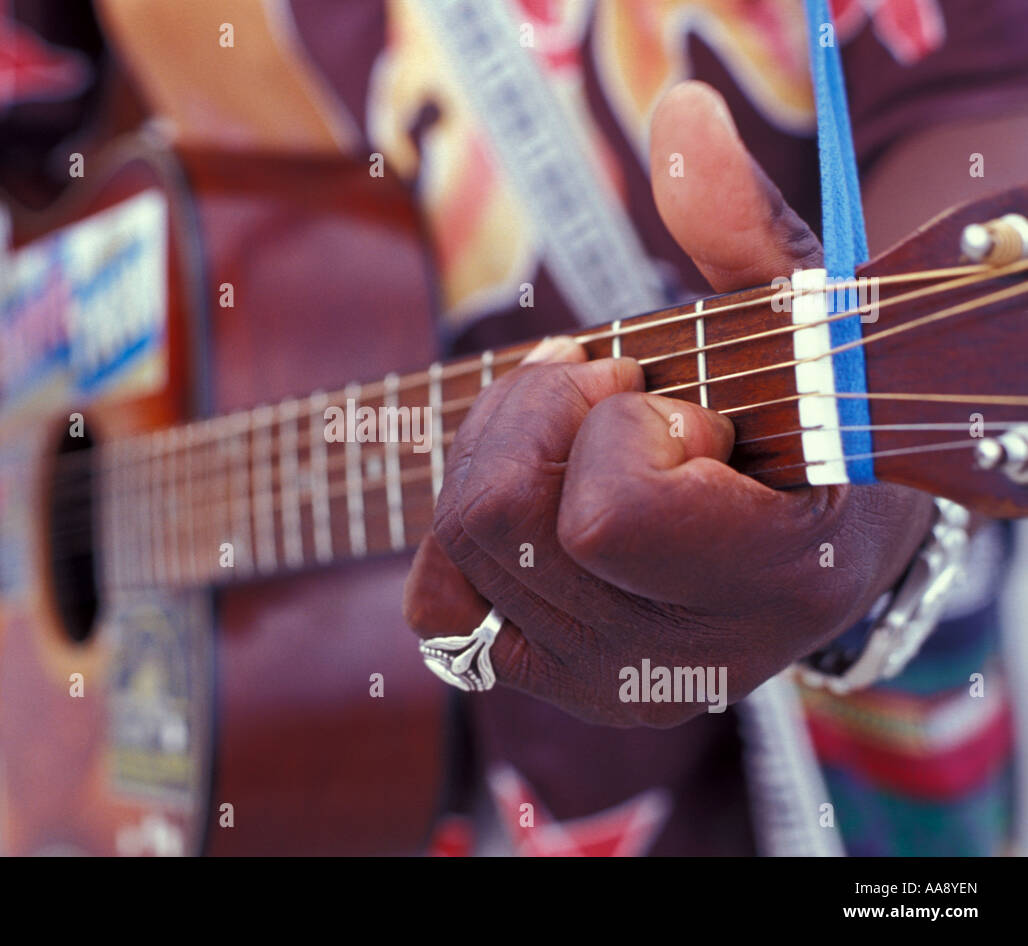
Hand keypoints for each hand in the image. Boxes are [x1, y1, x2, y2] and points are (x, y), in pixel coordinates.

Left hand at [402, 82, 931, 725]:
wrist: (812, 537)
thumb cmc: (809, 423)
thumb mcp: (800, 324)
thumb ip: (744, 229)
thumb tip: (679, 119)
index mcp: (773, 578)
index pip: (611, 514)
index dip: (622, 430)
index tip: (680, 406)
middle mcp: (681, 660)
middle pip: (500, 524)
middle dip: (539, 420)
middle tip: (608, 388)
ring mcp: (605, 683)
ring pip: (460, 549)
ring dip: (503, 453)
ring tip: (582, 428)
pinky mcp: (545, 680)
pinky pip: (437, 602)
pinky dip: (464, 523)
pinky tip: (535, 487)